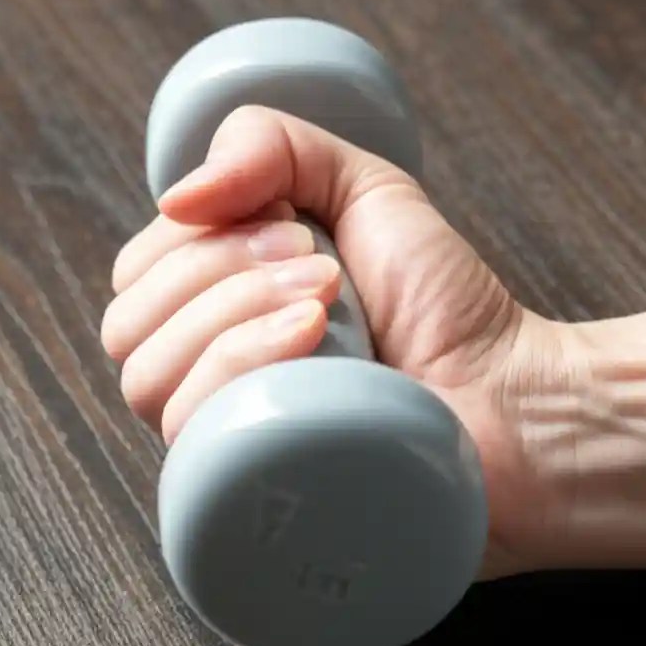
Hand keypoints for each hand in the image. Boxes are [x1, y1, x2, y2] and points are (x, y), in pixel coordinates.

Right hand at [101, 105, 575, 579]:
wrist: (516, 398)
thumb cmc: (448, 307)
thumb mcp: (367, 191)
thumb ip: (277, 146)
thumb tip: (176, 193)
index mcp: (221, 318)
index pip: (138, 274)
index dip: (198, 237)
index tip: (295, 222)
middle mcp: (210, 385)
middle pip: (130, 323)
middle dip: (220, 270)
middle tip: (323, 266)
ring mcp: (226, 448)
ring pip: (148, 376)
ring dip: (235, 314)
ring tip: (328, 302)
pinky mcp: (247, 499)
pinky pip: (186, 434)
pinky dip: (239, 366)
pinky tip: (312, 342)